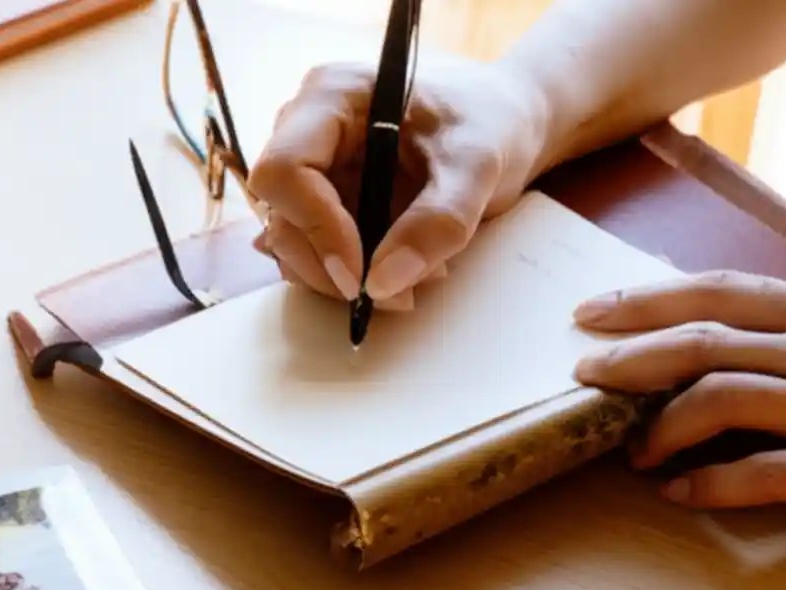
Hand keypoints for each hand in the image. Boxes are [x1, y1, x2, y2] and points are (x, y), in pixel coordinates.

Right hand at [246, 54, 549, 309]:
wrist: (503, 122)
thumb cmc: (488, 121)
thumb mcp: (478, 166)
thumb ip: (438, 221)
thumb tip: (383, 284)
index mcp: (331, 97)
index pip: (285, 170)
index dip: (315, 228)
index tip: (360, 277)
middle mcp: (305, 130)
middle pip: (281, 215)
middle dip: (330, 267)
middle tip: (397, 295)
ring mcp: (309, 168)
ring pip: (290, 242)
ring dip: (341, 277)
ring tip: (413, 279)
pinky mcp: (320, 200)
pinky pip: (311, 250)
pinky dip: (348, 274)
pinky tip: (398, 270)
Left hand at [572, 270, 785, 508]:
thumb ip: (771, 341)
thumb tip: (673, 347)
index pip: (719, 292)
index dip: (648, 300)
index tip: (586, 312)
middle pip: (705, 342)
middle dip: (631, 359)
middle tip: (584, 376)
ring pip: (723, 398)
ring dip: (663, 426)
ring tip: (632, 453)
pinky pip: (768, 472)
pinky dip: (714, 482)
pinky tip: (677, 492)